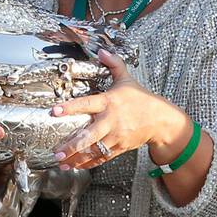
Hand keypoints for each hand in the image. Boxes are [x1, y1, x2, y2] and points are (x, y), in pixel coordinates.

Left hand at [50, 50, 186, 169]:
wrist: (161, 120)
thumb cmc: (142, 99)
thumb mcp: (127, 79)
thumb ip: (114, 64)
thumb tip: (103, 51)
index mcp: (109, 102)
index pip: (86, 104)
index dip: (70, 107)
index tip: (55, 111)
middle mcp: (110, 121)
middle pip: (88, 135)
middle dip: (72, 145)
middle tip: (56, 151)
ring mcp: (115, 137)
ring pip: (93, 150)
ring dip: (76, 158)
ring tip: (61, 162)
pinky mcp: (119, 148)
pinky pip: (101, 158)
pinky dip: (88, 163)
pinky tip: (75, 166)